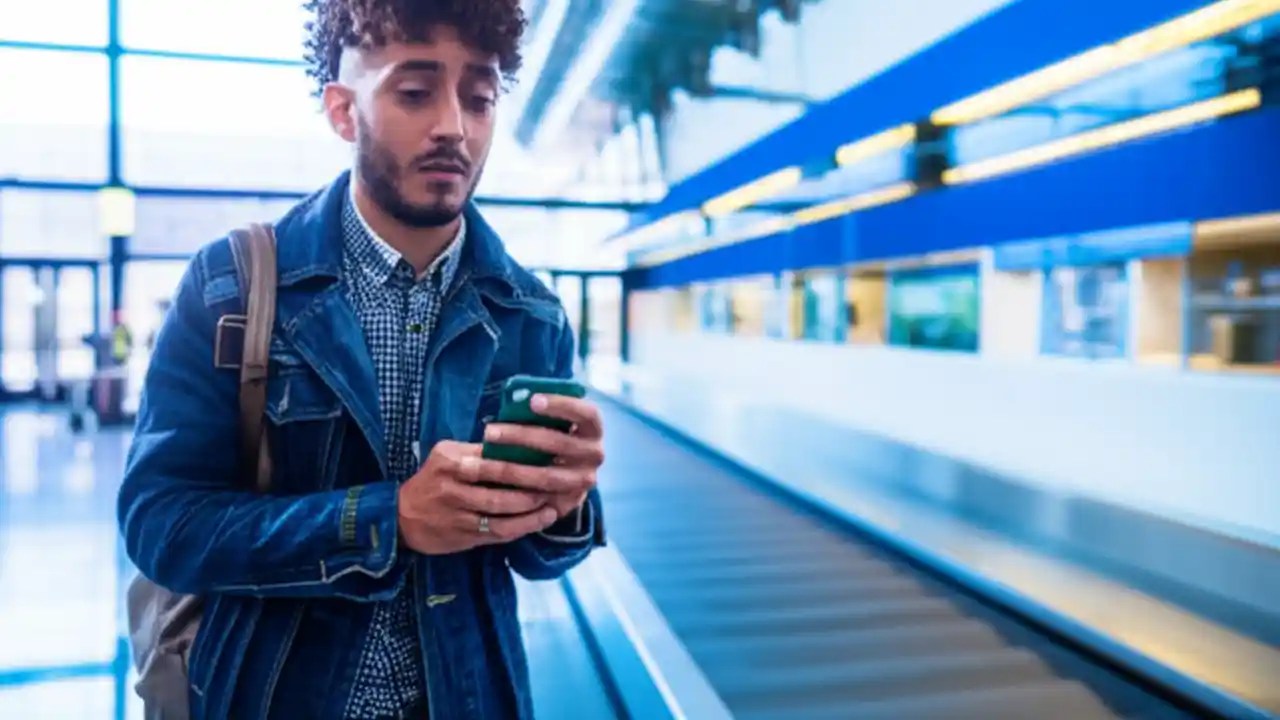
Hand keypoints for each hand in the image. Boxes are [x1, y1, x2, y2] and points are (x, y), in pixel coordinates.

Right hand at [397, 441, 558, 554]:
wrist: (401, 517)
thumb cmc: (433, 481)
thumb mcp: (447, 456)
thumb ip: (478, 453)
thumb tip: (522, 445)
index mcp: (450, 459)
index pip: (493, 456)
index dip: (524, 457)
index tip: (549, 456)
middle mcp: (452, 483)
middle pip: (500, 481)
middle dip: (532, 482)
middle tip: (558, 481)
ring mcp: (457, 511)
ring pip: (502, 510)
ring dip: (531, 509)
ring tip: (552, 505)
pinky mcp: (462, 535)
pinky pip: (497, 532)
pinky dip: (521, 528)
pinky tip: (538, 522)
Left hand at [482, 393, 603, 519]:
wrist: (565, 476)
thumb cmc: (551, 436)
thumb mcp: (554, 422)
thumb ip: (541, 413)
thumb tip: (514, 400)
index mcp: (593, 429)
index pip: (586, 413)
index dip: (561, 406)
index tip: (532, 400)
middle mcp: (594, 455)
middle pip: (559, 444)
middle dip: (521, 437)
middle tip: (489, 432)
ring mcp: (582, 483)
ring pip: (545, 477)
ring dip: (509, 469)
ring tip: (478, 461)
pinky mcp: (567, 505)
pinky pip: (539, 504)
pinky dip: (512, 496)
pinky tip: (486, 489)